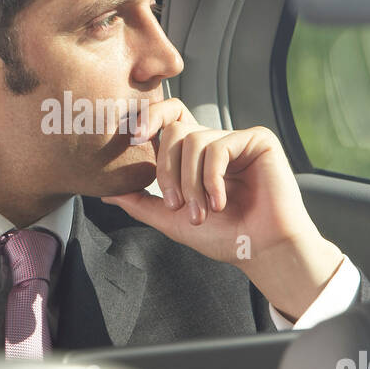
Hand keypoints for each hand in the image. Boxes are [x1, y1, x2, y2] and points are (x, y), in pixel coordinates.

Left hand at [101, 98, 344, 318]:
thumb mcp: (171, 220)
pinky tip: (219, 202)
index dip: (146, 119)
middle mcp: (213, 142)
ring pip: (192, 139)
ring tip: (201, 213)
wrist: (262, 250)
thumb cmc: (225, 237)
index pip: (166, 121)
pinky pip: (218, 146)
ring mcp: (235, 139)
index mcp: (193, 156)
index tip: (131, 137)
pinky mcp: (257, 140)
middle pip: (172, 127)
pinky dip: (212, 179)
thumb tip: (106, 193)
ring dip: (190, 183)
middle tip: (174, 204)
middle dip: (165, 169)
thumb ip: (140, 202)